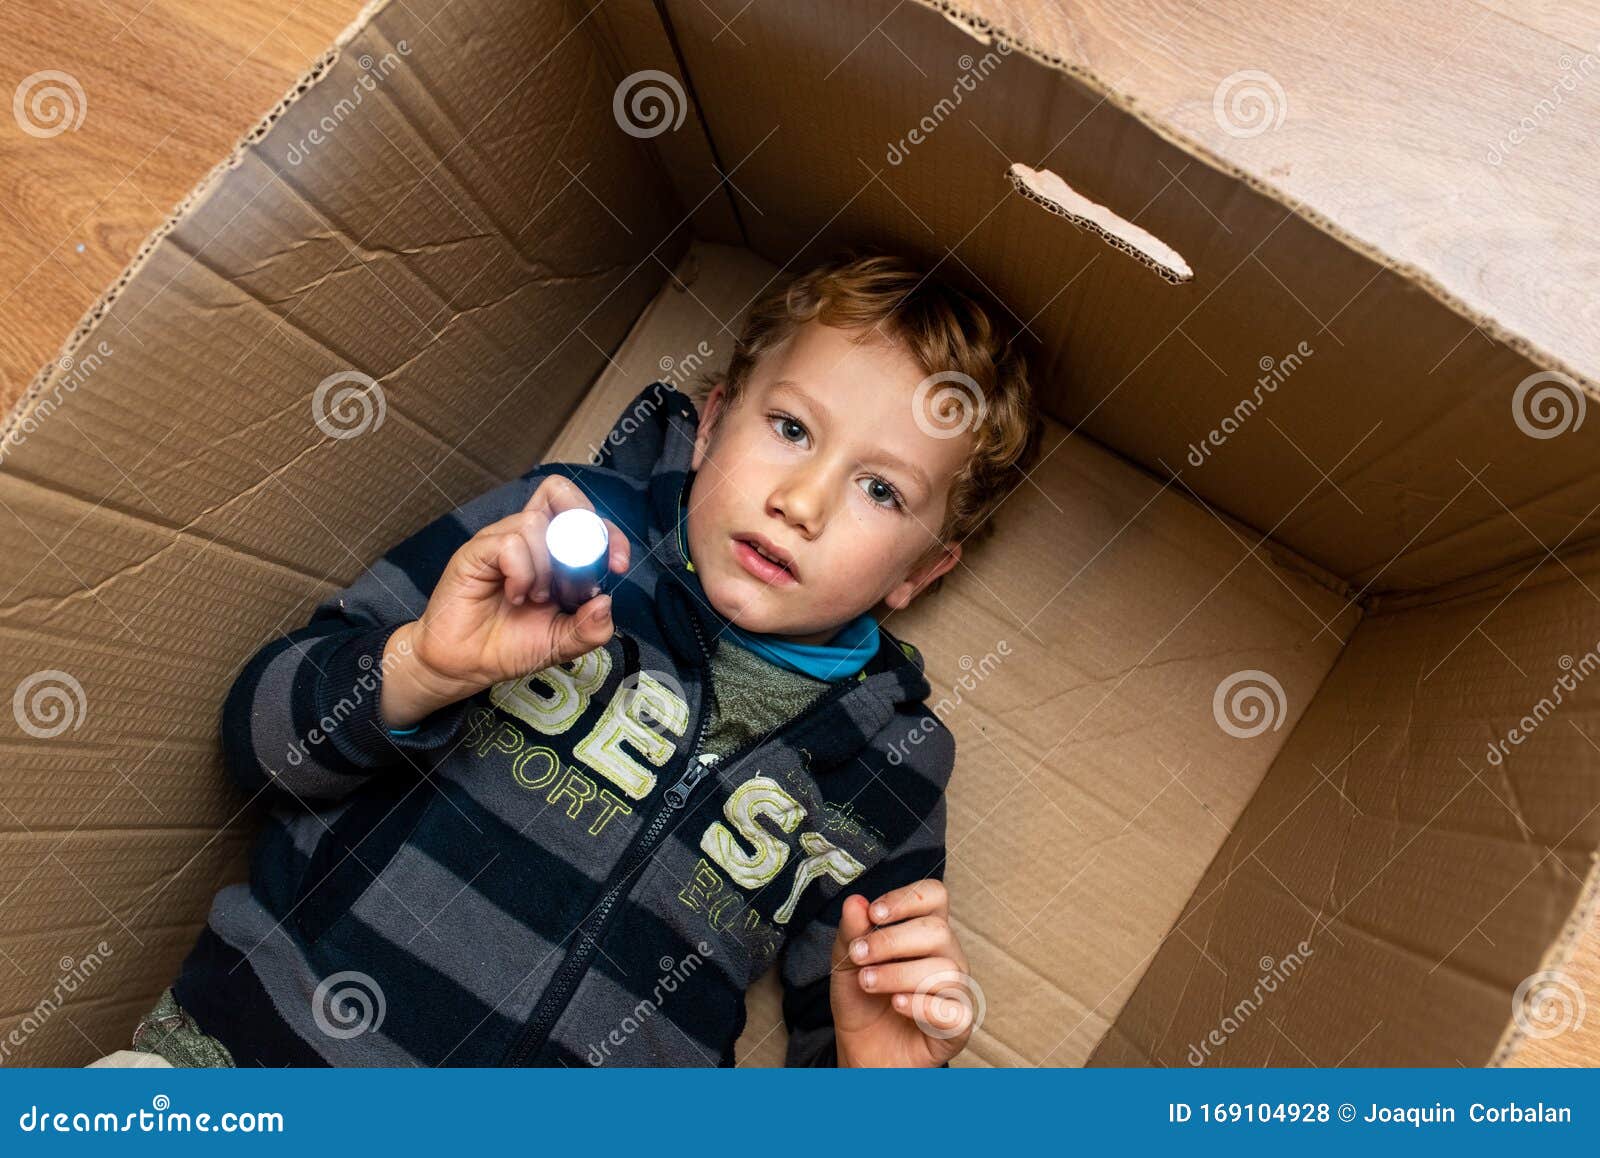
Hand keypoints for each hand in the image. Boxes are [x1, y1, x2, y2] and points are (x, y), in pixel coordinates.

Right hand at [401, 475, 630, 706]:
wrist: (466, 665)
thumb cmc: (510, 646)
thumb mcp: (563, 642)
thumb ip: (590, 628)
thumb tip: (607, 602)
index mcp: (553, 552)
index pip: (584, 516)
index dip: (607, 531)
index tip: (617, 565)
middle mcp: (528, 539)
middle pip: (558, 491)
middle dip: (580, 521)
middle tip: (580, 565)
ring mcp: (500, 541)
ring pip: (535, 522)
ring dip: (544, 566)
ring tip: (535, 597)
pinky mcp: (476, 552)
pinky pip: (509, 544)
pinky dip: (521, 574)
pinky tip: (514, 597)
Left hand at [828, 879, 975, 1066]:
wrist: (861, 1051)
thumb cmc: (862, 1001)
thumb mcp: (846, 962)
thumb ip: (851, 932)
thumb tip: (855, 902)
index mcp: (925, 931)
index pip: (935, 896)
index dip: (907, 898)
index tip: (874, 913)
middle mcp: (947, 956)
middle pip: (938, 931)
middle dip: (892, 941)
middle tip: (859, 956)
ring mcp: (955, 991)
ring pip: (945, 970)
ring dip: (897, 975)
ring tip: (867, 984)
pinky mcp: (957, 1026)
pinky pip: (953, 1010)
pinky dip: (921, 1005)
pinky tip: (895, 1005)